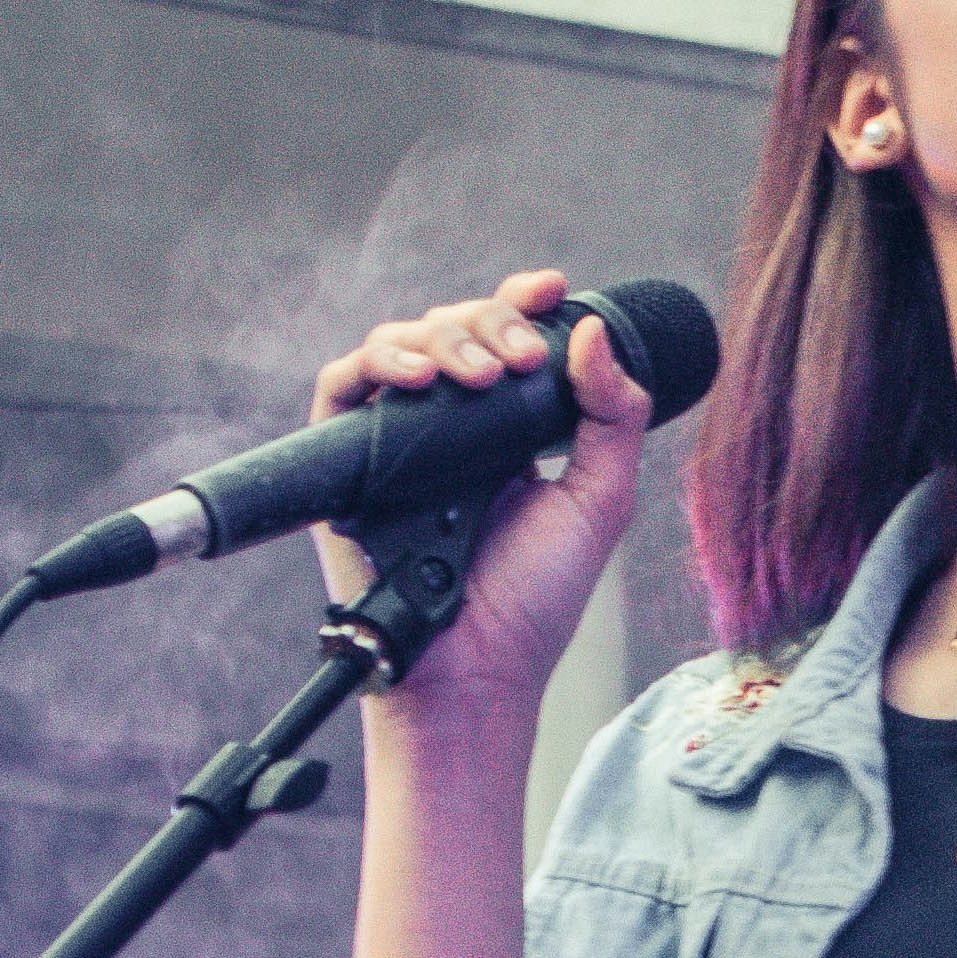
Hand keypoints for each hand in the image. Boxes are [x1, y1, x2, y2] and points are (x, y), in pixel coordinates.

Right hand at [308, 268, 650, 724]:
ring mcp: (395, 441)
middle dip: (489, 322)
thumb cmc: (534, 600)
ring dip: (442, 339)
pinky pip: (344, 385)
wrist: (476, 669)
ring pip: (401, 345)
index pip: (503, 339)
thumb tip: (593, 332)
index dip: (520, 303)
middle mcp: (446, 427)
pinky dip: (378, 364)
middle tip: (520, 360)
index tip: (551, 289)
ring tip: (480, 375)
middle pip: (452, 328)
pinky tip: (421, 379)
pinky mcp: (346, 462)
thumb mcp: (599, 499)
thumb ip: (613, 415)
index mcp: (504, 429)